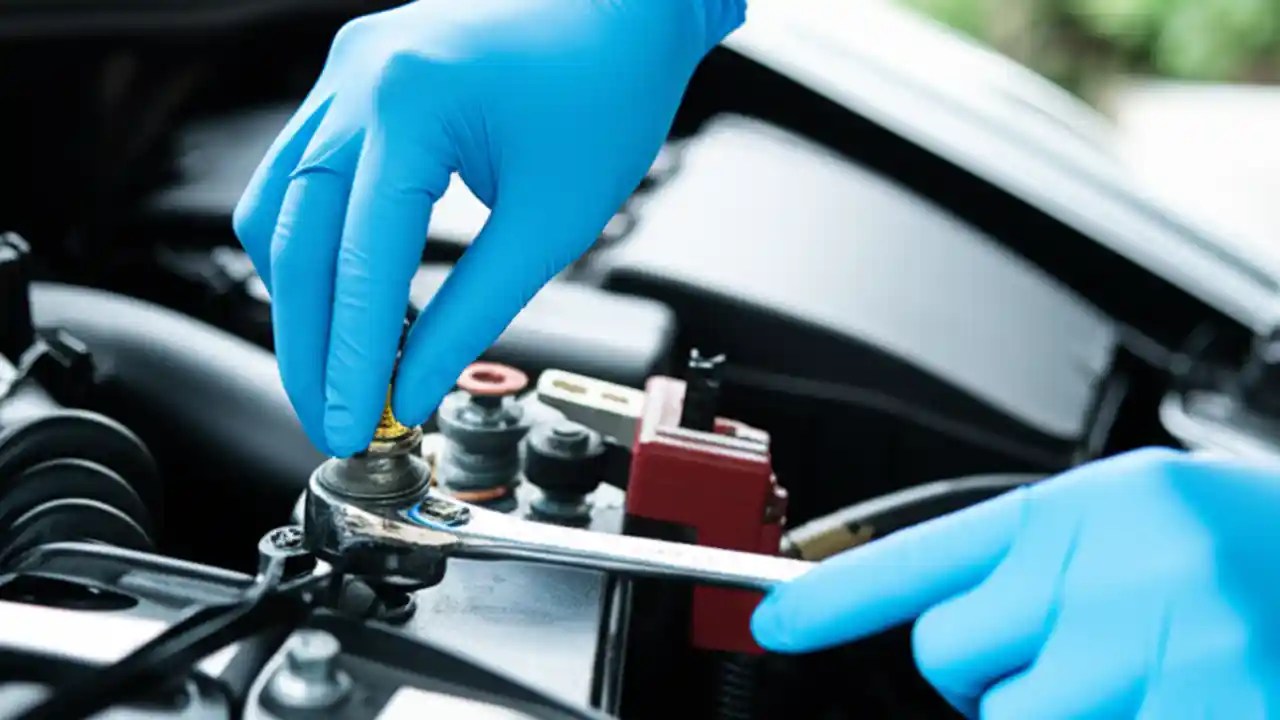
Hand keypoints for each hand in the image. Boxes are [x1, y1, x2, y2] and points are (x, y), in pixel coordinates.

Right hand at [233, 0, 743, 454]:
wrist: (625, 8)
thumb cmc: (608, 89)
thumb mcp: (551, 219)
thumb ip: (472, 311)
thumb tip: (416, 384)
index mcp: (410, 104)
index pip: (358, 260)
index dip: (349, 357)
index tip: (353, 423)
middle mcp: (358, 78)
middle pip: (292, 240)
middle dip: (305, 343)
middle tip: (330, 417)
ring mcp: (346, 70)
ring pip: (277, 207)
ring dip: (296, 296)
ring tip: (333, 369)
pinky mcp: (352, 77)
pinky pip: (300, 171)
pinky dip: (311, 243)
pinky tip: (339, 294)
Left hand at [751, 448, 1279, 718]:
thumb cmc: (1234, 544)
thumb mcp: (1119, 520)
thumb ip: (1028, 563)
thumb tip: (940, 619)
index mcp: (1072, 512)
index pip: (915, 557)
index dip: (831, 599)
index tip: (775, 626)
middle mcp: (1101, 575)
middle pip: (945, 658)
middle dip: (977, 673)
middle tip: (1052, 654)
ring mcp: (1150, 651)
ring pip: (1009, 719)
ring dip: (1044, 711)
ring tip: (1118, 676)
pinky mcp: (1202, 710)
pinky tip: (1159, 692)